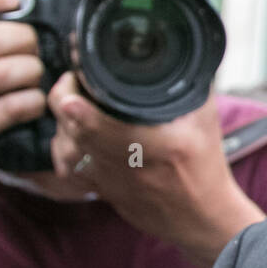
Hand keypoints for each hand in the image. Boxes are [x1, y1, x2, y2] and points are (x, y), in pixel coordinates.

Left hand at [47, 73, 264, 267]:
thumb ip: (190, 84)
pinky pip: (64, 167)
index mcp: (152, 144)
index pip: (99, 124)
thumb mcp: (205, 118)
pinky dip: (61, 147)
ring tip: (73, 104)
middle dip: (65, 97)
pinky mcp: (98, 189)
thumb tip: (180, 50)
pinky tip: (70, 134)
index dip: (78, 104)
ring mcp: (105, 180)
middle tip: (75, 78)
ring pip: (63, 147)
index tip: (73, 81)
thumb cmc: (205, 166)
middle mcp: (121, 163)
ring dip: (62, 122)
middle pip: (73, 129)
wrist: (200, 217)